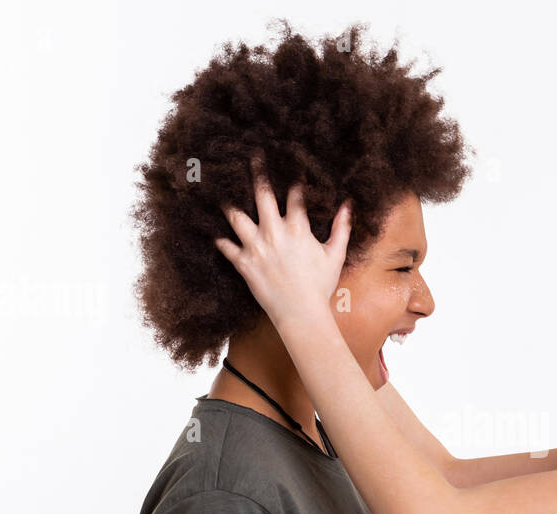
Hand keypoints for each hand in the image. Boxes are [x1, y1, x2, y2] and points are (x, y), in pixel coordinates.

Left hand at [214, 156, 351, 331]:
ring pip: (236, 216)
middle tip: (252, 156)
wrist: (301, 314)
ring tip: (220, 186)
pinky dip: (217, 237)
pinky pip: (225, 246)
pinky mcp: (244, 264)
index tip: (289, 159)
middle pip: (262, 194)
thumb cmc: (320, 286)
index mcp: (298, 229)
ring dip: (228, 201)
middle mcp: (274, 233)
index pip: (295, 194)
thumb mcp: (336, 255)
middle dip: (257, 173)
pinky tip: (209, 226)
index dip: (293, 175)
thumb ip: (341, 228)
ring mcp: (256, 248)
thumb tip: (347, 205)